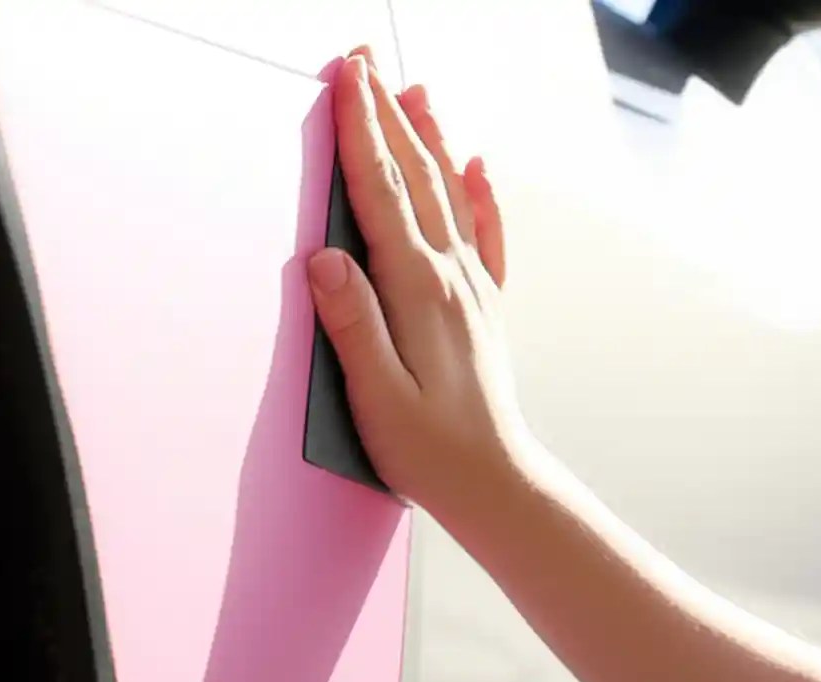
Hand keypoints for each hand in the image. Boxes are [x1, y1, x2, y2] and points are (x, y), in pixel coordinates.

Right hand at [307, 48, 530, 507]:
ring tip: (414, 90)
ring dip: (428, 137)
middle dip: (386, 113)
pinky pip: (485, 233)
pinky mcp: (483, 304)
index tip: (346, 78)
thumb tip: (325, 258)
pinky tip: (477, 166)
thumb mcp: (377, 396)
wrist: (496, 480)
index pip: (382, 192)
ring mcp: (473, 286)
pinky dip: (479, 192)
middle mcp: (451, 275)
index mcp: (418, 290)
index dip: (360, 130)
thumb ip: (353, 324)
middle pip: (415, 175)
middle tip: (365, 62)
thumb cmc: (431, 448)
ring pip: (449, 192)